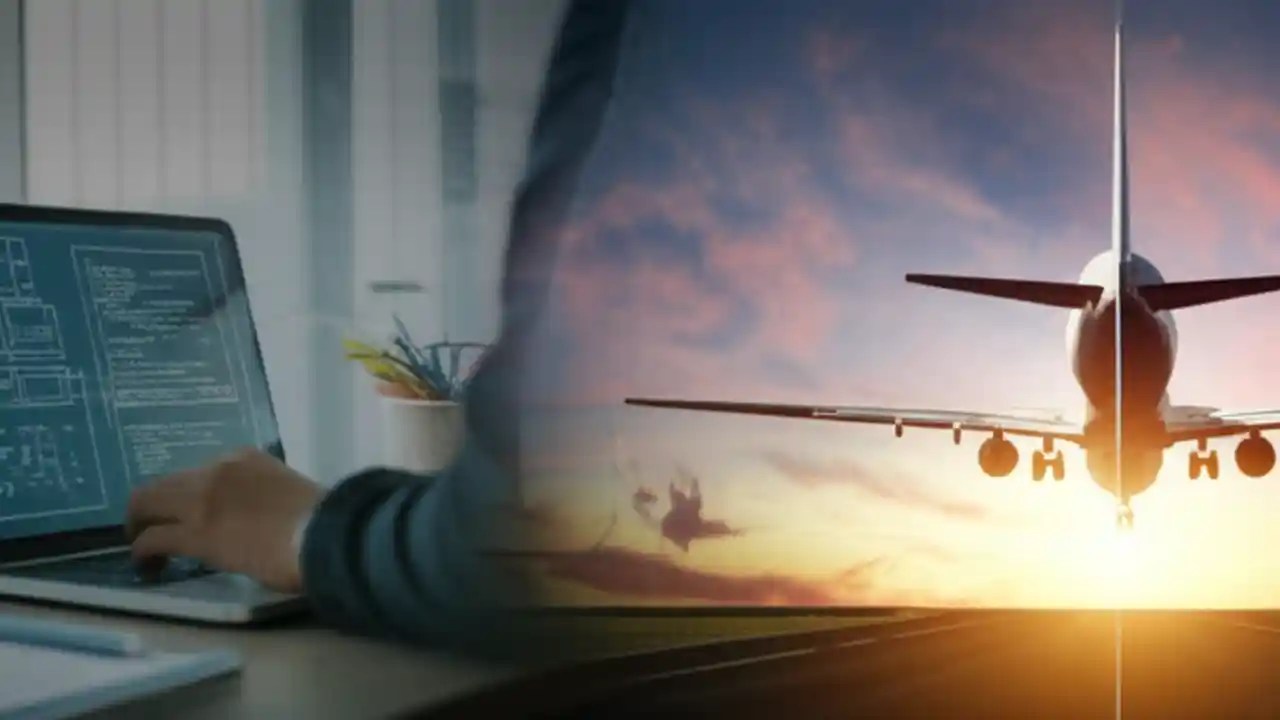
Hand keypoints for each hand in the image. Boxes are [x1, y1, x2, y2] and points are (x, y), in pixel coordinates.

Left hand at [126, 448, 323, 592]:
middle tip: (153, 528)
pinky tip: (148, 567)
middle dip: (153, 506)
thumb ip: (268, 499)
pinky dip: (143, 553)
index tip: (193, 513)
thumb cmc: (322, 521)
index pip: (203, 472)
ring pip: (147, 503)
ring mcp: (202, 500)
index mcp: (246, 459)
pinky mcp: (194, 533)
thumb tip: (267, 522)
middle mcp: (217, 471)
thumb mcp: (291, 494)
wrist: (324, 534)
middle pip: (165, 483)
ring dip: (140, 525)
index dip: (191, 494)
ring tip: (145, 549)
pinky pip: (152, 539)